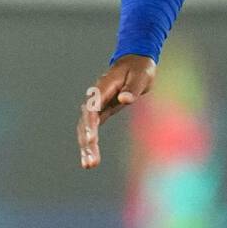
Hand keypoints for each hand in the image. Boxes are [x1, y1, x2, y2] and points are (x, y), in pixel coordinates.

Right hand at [77, 54, 155, 168]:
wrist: (135, 62)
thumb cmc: (139, 69)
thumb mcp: (140, 77)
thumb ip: (132, 88)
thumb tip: (124, 99)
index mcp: (103, 87)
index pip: (92, 106)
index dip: (89, 123)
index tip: (90, 138)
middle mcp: (95, 97)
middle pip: (86, 121)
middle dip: (87, 142)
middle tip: (90, 163)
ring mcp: (96, 105)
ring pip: (86, 128)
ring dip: (87, 147)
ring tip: (89, 165)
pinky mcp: (101, 112)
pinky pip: (93, 129)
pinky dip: (91, 143)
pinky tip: (91, 159)